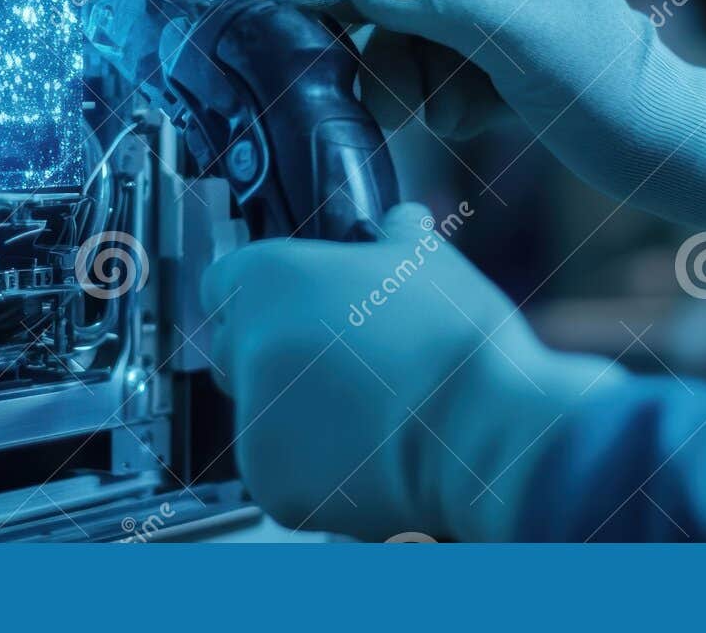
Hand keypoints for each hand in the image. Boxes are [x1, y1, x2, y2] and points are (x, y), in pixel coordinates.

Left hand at [200, 203, 622, 541]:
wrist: (482, 429)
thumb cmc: (455, 339)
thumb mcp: (427, 258)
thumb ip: (394, 235)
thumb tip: (399, 223)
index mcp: (267, 279)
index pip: (223, 282)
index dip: (260, 295)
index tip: (293, 306)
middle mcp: (245, 346)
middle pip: (233, 350)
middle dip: (272, 355)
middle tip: (338, 362)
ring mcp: (253, 420)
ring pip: (257, 414)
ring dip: (293, 415)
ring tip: (366, 413)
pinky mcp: (270, 483)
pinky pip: (277, 469)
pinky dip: (309, 468)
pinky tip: (365, 453)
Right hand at [288, 0, 705, 232]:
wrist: (663, 149)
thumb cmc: (611, 82)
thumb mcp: (516, 34)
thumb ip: (435, 3)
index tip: (291, 5)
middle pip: (398, 5)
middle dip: (386, 51)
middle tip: (361, 91)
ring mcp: (493, 27)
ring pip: (412, 51)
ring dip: (417, 88)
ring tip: (444, 114)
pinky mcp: (495, 72)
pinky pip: (436, 85)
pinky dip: (444, 108)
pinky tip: (477, 120)